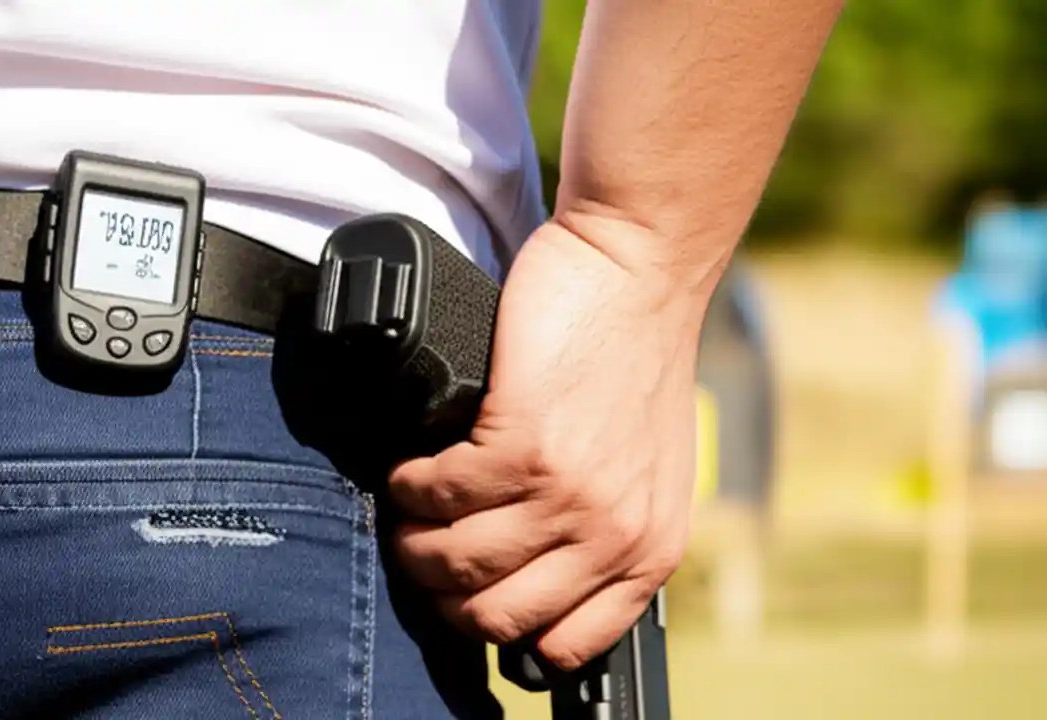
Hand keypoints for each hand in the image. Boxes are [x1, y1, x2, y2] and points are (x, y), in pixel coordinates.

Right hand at [389, 215, 711, 669]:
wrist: (638, 268)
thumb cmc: (634, 358)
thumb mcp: (647, 470)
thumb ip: (602, 529)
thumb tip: (529, 571)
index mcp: (648, 551)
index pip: (562, 644)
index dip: (498, 626)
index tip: (468, 593)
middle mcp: (613, 534)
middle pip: (493, 612)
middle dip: (441, 589)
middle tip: (420, 548)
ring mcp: (570, 493)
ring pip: (457, 559)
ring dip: (416, 536)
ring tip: (408, 502)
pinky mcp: (525, 442)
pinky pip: (439, 493)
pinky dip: (412, 482)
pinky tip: (415, 463)